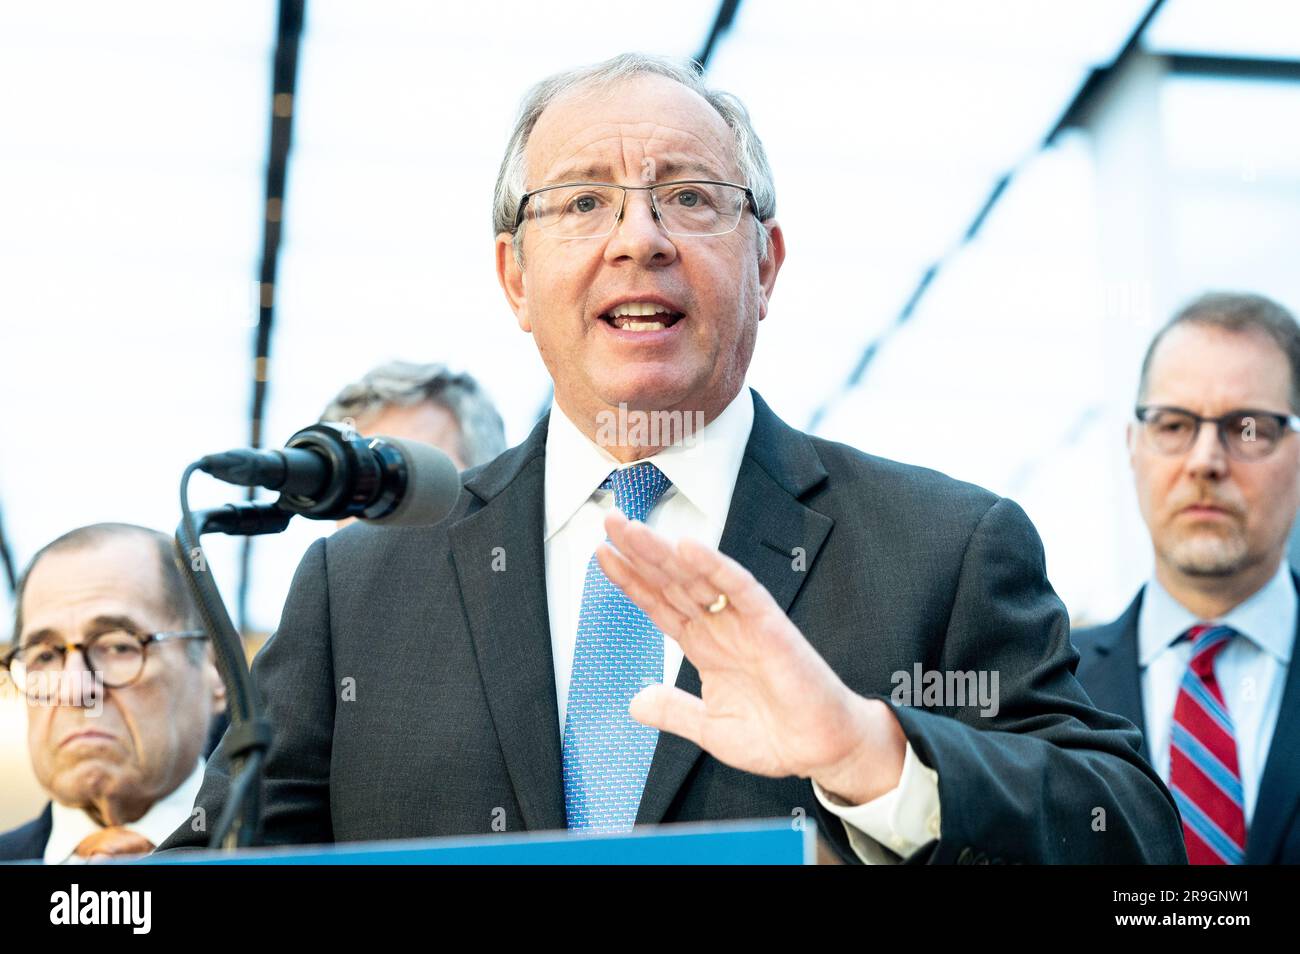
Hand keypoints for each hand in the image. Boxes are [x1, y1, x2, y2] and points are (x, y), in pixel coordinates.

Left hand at [596, 511, 905, 804]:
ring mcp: (744, 622)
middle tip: (611, 521)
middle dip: (640, 552)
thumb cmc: (776, 735)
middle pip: (673, 581)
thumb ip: (674, 712)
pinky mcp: (770, 625)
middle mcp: (721, 627)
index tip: (602, 555)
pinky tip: (689, 547)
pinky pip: (740, 588)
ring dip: (665, 552)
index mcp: (705, 646)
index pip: (660, 604)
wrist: (821, 751)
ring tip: (633, 529)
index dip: (631, 580)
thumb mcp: (710, 728)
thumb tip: (636, 703)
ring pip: (698, 577)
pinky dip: (715, 567)